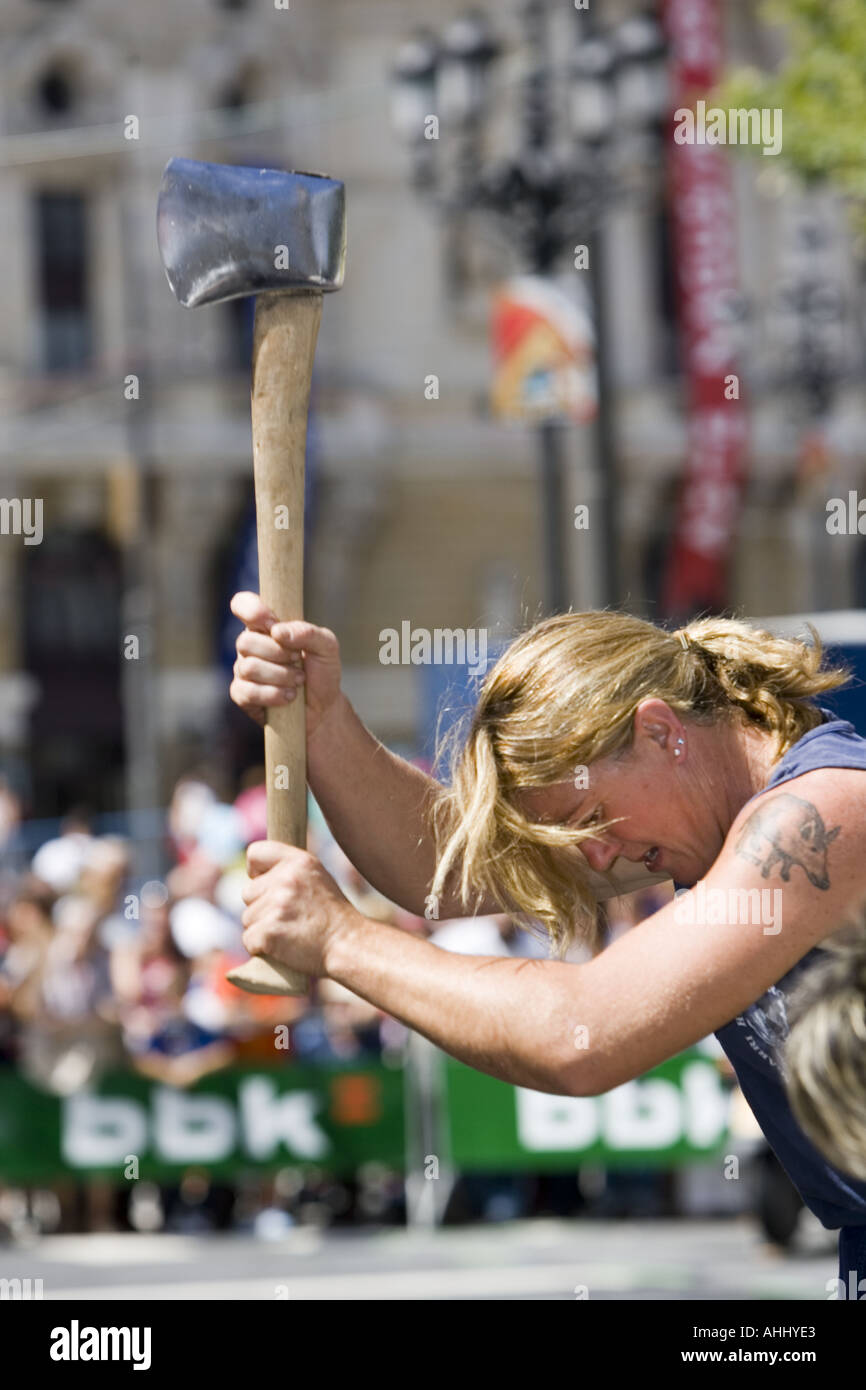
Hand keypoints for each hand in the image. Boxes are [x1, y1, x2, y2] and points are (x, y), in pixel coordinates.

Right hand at [229, 591, 342, 737]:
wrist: (323, 707)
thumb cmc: (322, 671)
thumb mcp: (327, 646)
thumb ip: (308, 632)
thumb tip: (278, 631)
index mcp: (266, 626)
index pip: (242, 605)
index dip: (251, 609)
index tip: (272, 623)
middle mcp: (251, 646)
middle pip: (245, 641)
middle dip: (278, 653)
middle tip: (298, 660)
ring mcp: (243, 670)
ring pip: (249, 667)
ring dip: (281, 676)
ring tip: (299, 680)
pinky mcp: (242, 695)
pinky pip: (247, 692)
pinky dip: (273, 694)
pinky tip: (289, 696)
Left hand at [241, 841, 362, 977]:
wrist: (349, 944)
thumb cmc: (332, 915)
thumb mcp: (317, 878)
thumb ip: (290, 871)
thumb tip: (256, 874)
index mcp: (299, 862)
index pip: (255, 852)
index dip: (255, 871)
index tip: (264, 883)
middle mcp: (286, 880)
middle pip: (248, 892)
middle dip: (261, 906)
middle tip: (288, 917)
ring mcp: (276, 906)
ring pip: (248, 918)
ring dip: (262, 928)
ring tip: (290, 932)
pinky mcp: (268, 932)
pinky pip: (249, 939)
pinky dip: (260, 947)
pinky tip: (283, 947)